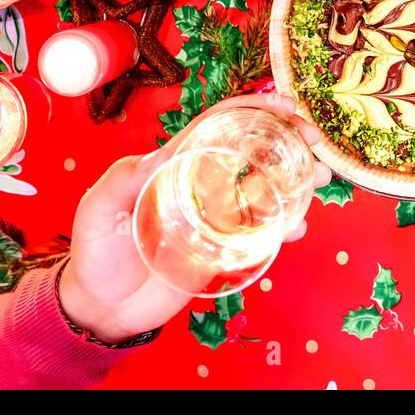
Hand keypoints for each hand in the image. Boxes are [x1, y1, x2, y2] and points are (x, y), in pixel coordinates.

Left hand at [58, 92, 330, 343]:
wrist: (101, 309)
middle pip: (252, 151)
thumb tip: (161, 156)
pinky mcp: (225, 249)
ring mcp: (216, 217)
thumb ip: (121, 181)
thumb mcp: (97, 209)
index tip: (285, 106)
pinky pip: (263, 231)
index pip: (218, 125)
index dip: (252, 109)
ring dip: (297, 179)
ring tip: (319, 180)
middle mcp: (201, 184)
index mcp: (173, 164)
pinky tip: (298, 227)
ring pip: (265, 188)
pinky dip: (286, 225)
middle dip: (289, 139)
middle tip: (316, 143)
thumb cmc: (94, 254)